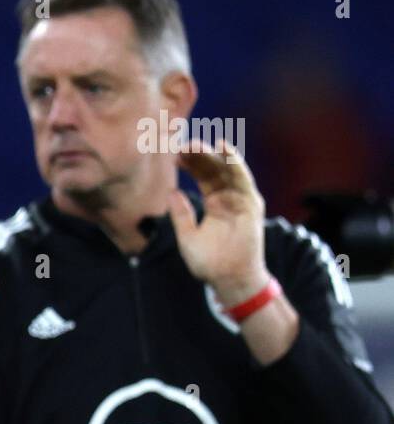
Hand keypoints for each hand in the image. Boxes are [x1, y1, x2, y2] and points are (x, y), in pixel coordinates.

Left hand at [168, 140, 268, 304]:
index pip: (202, 176)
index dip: (190, 164)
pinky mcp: (252, 204)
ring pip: (227, 170)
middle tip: (182, 143)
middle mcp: (229, 197)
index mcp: (214, 203)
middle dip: (199, 155)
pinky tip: (224, 148)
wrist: (229, 280)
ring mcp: (241, 200)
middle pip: (214, 169)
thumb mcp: (188, 236)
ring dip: (213, 155)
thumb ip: (181, 214)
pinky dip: (235, 162)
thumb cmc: (209, 262)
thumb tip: (171, 192)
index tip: (174, 154)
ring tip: (196, 143)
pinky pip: (243, 179)